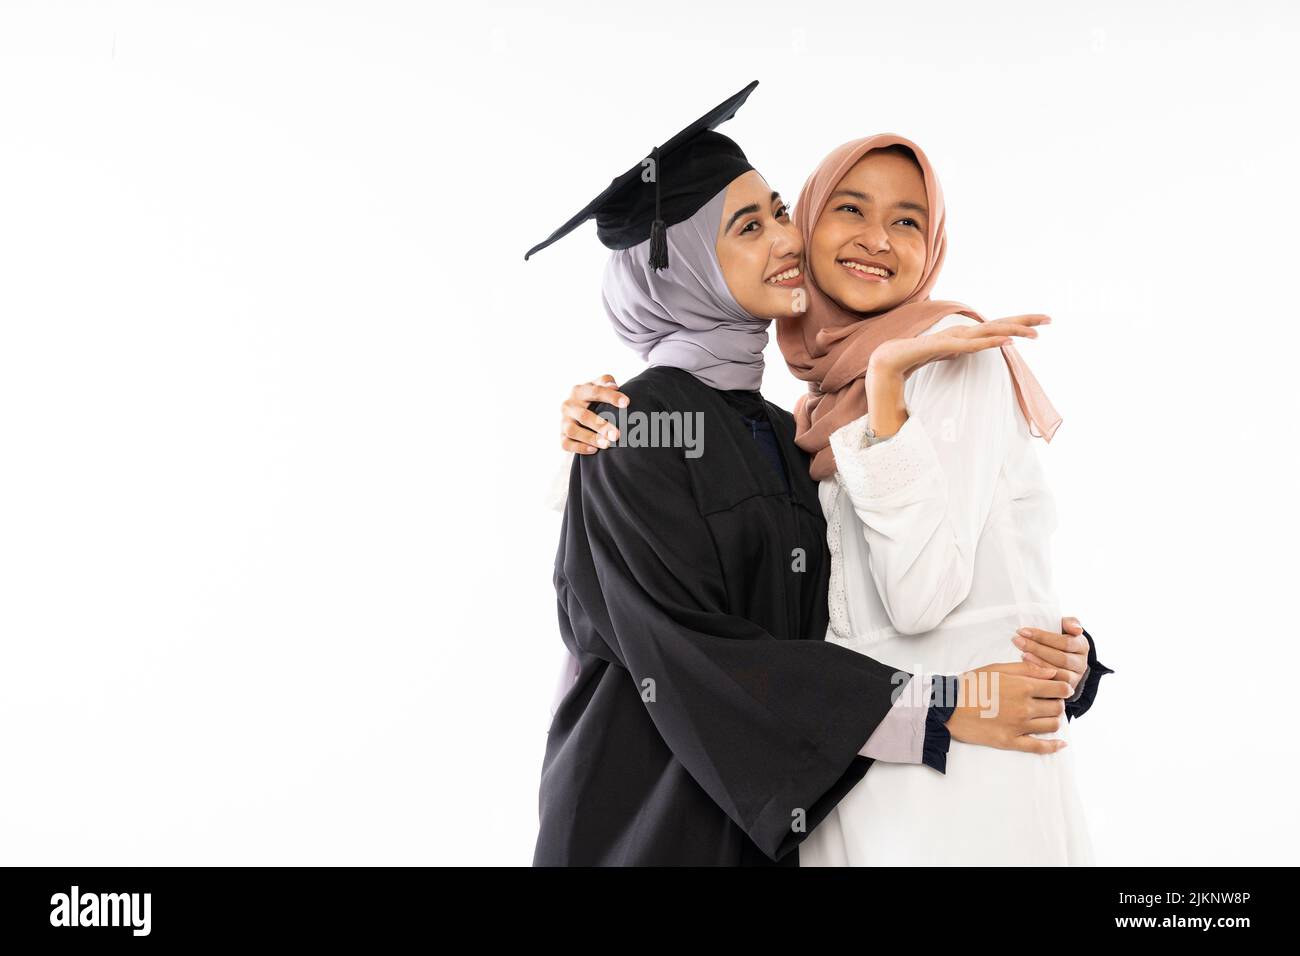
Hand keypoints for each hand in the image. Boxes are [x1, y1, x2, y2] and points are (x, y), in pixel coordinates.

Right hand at [560, 374, 628, 454]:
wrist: (576, 412)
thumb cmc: (593, 398)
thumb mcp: (599, 385)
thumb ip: (606, 382)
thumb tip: (614, 386)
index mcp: (579, 391)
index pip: (595, 392)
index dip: (611, 397)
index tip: (626, 403)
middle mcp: (568, 405)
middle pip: (583, 416)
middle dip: (601, 426)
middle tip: (617, 435)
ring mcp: (563, 421)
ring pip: (573, 431)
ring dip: (590, 438)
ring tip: (607, 444)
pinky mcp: (561, 436)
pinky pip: (566, 444)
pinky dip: (579, 448)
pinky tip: (594, 450)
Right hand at [867, 315, 1049, 380]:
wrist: (887, 361)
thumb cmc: (913, 358)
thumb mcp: (944, 356)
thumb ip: (958, 352)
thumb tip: (968, 351)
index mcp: (964, 336)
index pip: (996, 328)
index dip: (1018, 325)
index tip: (1042, 324)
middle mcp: (962, 332)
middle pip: (999, 325)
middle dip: (1025, 321)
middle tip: (1050, 319)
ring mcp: (953, 338)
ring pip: (989, 333)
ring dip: (1013, 332)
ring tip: (1035, 334)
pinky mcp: (945, 346)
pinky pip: (972, 345)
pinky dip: (991, 342)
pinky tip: (1006, 341)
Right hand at [944, 661, 1071, 754]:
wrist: (949, 706)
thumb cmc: (972, 684)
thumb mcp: (998, 668)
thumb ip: (1027, 669)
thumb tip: (1053, 672)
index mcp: (1023, 686)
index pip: (1059, 688)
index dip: (1063, 687)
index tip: (1060, 688)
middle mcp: (1025, 707)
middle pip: (1058, 707)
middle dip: (1058, 702)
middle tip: (1049, 700)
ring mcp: (1019, 726)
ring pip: (1052, 725)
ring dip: (1054, 719)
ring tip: (1045, 715)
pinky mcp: (1010, 741)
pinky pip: (1039, 747)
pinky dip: (1053, 746)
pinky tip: (1061, 744)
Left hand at [1012, 616, 1088, 694]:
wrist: (1059, 657)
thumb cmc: (1057, 639)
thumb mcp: (1064, 628)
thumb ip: (1070, 623)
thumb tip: (1077, 629)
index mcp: (1082, 646)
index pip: (1065, 642)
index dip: (1043, 636)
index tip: (1023, 631)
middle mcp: (1081, 663)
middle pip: (1060, 658)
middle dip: (1036, 648)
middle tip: (1017, 641)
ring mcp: (1075, 677)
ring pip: (1057, 672)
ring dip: (1038, 663)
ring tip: (1021, 654)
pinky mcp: (1065, 688)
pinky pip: (1053, 684)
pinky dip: (1039, 676)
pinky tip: (1026, 669)